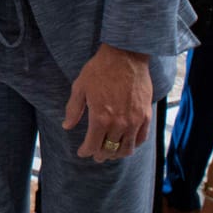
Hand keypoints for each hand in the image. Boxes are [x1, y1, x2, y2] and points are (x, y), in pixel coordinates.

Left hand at [62, 43, 151, 161]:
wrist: (125, 57)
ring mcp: (134, 121)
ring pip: (127, 148)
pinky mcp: (146, 116)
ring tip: (111, 153)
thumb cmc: (99, 70)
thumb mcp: (80, 87)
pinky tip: (127, 144)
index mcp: (100, 118)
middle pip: (109, 149)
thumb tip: (66, 126)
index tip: (82, 153)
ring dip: (117, 154)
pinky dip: (133, 145)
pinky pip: (141, 138)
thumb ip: (73, 109)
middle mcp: (118, 123)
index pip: (92, 144)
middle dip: (101, 155)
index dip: (86, 151)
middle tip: (96, 155)